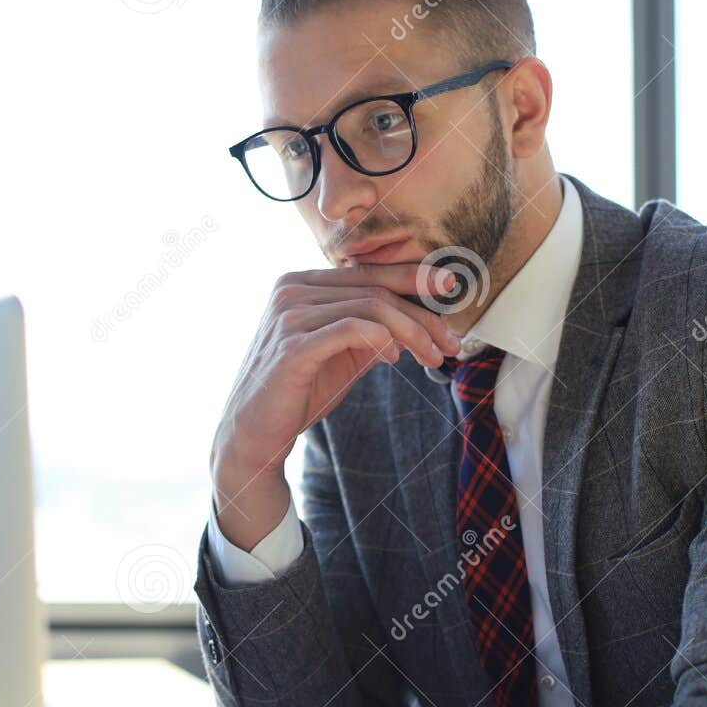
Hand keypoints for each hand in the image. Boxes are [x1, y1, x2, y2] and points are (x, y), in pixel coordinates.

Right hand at [211, 262, 461, 549]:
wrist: (254, 432)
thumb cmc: (298, 391)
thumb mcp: (343, 354)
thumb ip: (373, 331)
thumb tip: (418, 319)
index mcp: (302, 283)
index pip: (369, 275)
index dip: (414, 281)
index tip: (450, 292)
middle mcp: (292, 288)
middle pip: (375, 289)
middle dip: (422, 316)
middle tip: (451, 343)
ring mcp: (289, 314)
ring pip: (370, 308)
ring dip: (411, 333)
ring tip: (433, 357)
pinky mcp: (292, 344)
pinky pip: (351, 329)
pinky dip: (382, 340)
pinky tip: (396, 359)